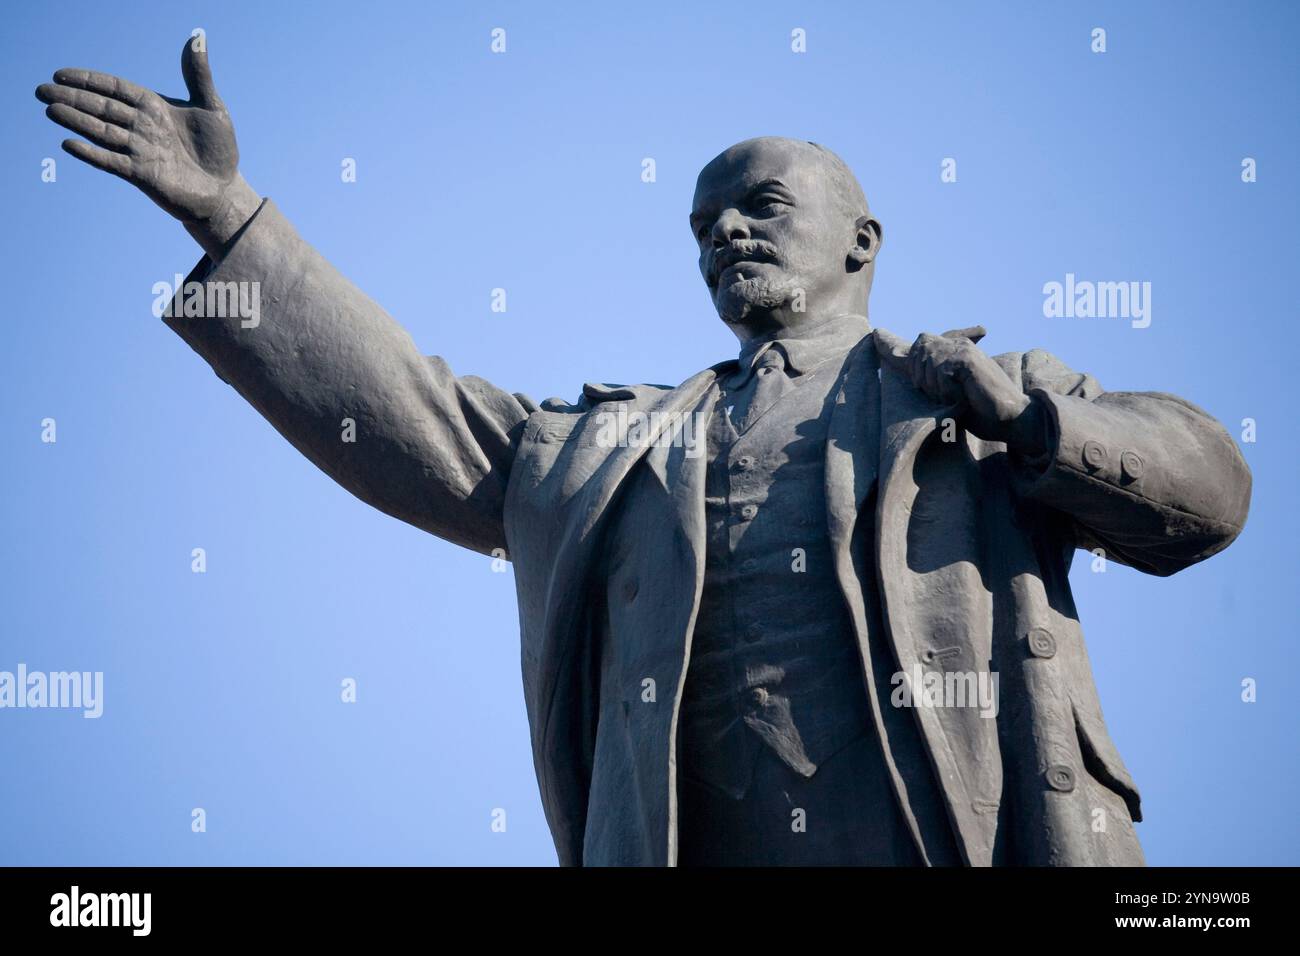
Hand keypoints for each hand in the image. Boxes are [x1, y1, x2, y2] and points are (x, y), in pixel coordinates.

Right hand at [36, 36, 258, 257]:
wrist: (225, 190)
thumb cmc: (219, 150)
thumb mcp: (213, 108)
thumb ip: (199, 75)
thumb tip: (197, 37)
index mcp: (154, 107)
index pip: (116, 89)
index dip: (89, 80)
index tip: (62, 73)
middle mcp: (142, 127)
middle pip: (101, 107)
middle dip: (72, 98)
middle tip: (40, 89)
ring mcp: (140, 150)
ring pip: (101, 131)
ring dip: (76, 121)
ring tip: (49, 109)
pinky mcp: (142, 175)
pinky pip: (112, 162)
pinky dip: (91, 154)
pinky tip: (69, 144)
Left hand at [873, 325, 1045, 454]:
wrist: (1011, 417)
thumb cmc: (982, 411)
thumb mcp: (948, 397)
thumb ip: (932, 383)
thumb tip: (912, 379)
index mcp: (954, 353)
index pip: (921, 343)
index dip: (894, 344)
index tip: (875, 336)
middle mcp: (958, 346)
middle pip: (919, 347)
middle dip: (920, 375)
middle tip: (942, 395)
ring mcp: (963, 350)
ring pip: (927, 362)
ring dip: (935, 387)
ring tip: (955, 397)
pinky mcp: (966, 359)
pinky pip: (940, 372)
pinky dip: (946, 389)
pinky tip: (962, 395)